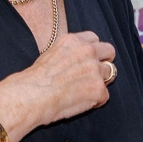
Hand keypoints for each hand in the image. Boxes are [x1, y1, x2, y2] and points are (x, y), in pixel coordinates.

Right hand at [0, 31, 115, 137]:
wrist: (31, 96)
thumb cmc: (35, 80)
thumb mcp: (50, 53)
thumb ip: (69, 52)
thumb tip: (77, 60)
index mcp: (74, 41)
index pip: (94, 38)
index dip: (93, 50)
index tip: (88, 59)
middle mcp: (87, 51)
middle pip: (109, 51)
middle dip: (104, 61)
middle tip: (95, 74)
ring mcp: (95, 70)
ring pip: (111, 73)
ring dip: (100, 81)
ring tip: (84, 91)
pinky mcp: (98, 89)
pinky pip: (104, 96)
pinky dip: (95, 101)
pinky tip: (80, 103)